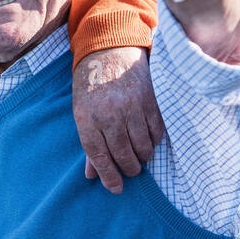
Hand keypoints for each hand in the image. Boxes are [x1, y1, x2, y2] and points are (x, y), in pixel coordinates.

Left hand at [72, 47, 165, 193]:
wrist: (109, 50)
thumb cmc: (92, 85)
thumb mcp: (83, 112)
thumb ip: (90, 144)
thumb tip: (91, 176)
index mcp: (87, 118)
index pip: (98, 156)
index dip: (108, 175)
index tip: (116, 188)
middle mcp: (109, 114)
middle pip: (122, 154)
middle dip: (128, 168)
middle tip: (131, 170)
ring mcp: (131, 107)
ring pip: (142, 146)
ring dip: (143, 157)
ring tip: (140, 156)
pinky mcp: (150, 101)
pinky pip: (156, 132)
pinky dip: (154, 141)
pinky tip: (149, 140)